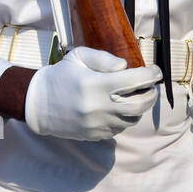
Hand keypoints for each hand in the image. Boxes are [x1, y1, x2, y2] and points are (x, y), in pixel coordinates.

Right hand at [23, 47, 160, 141]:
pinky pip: (119, 128)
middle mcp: (99, 107)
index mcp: (96, 84)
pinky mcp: (94, 135)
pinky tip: (119, 108)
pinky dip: (125, 118)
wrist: (37, 103)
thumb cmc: (61, 75)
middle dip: (151, 94)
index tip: (156, 70)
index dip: (151, 74)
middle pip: (141, 104)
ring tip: (134, 96)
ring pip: (132, 118)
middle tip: (150, 86)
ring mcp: (97, 124)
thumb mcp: (79, 56)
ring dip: (139, 107)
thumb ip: (104, 58)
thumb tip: (126, 66)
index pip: (136, 80)